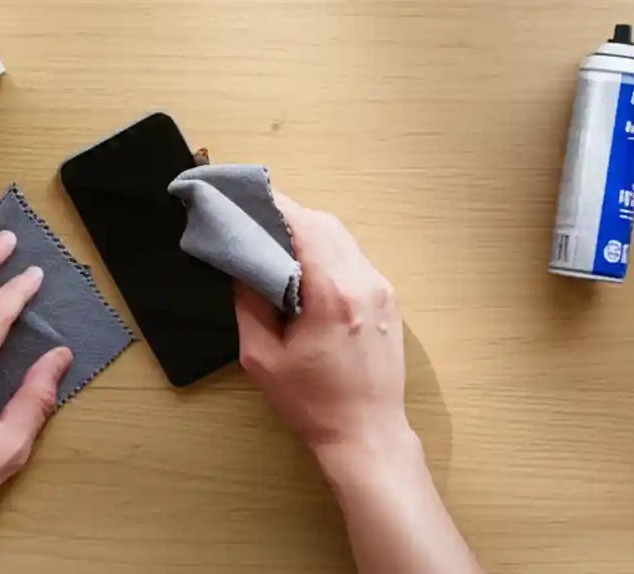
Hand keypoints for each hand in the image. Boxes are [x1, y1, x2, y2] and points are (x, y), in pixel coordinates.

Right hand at [234, 192, 414, 466]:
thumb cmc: (310, 402)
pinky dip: (328, 251)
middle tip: (255, 219)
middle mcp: (364, 282)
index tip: (245, 198)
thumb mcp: (261, 357)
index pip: (304, 226)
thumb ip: (249, 304)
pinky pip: (355, 259)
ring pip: (343, 238)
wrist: (367, 435)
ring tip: (276, 241)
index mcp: (332, 294)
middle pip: (326, 223)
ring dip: (309, 232)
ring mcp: (382, 289)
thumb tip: (243, 266)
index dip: (273, 205)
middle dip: (289, 215)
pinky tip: (305, 267)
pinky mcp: (389, 300)